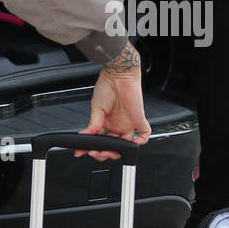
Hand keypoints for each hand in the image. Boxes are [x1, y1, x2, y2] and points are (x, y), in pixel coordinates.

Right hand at [79, 44, 149, 160]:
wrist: (118, 75)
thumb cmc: (106, 86)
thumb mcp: (96, 108)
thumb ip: (92, 125)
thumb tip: (84, 137)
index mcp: (106, 122)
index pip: (102, 141)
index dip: (96, 148)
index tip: (86, 151)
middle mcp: (117, 124)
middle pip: (114, 145)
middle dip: (106, 152)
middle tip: (98, 152)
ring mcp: (128, 122)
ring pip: (127, 144)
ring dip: (119, 150)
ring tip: (111, 150)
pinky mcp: (138, 119)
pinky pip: (144, 133)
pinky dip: (140, 141)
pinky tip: (132, 143)